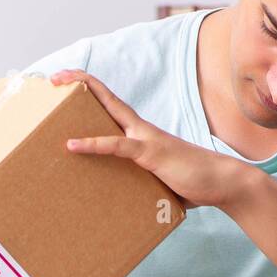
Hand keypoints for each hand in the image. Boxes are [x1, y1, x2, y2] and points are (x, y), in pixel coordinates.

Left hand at [49, 69, 242, 209]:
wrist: (221, 182)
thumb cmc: (191, 182)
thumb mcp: (158, 179)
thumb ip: (140, 181)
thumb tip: (125, 200)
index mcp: (141, 133)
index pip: (112, 105)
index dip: (91, 91)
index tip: (69, 85)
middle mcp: (141, 129)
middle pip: (107, 97)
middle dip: (80, 82)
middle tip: (55, 76)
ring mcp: (146, 137)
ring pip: (110, 108)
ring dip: (84, 94)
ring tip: (59, 86)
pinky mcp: (150, 153)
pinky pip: (117, 146)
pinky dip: (93, 144)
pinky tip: (72, 145)